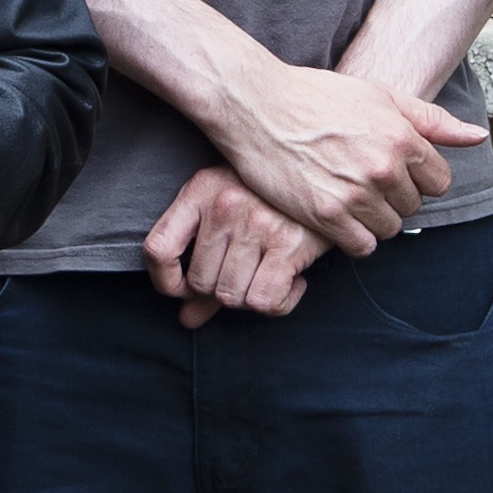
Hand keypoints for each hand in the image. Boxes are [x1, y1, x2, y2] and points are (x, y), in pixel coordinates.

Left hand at [145, 166, 323, 329]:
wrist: (332, 174)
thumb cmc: (277, 196)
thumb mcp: (231, 210)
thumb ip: (206, 263)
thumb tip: (188, 318)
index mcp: (202, 189)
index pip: (159, 248)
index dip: (166, 282)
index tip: (184, 291)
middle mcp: (226, 205)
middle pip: (202, 283)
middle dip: (223, 292)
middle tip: (249, 274)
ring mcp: (256, 223)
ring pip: (231, 296)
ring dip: (251, 297)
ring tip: (271, 275)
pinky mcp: (288, 243)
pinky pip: (263, 301)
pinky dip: (278, 303)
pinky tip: (292, 282)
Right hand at [209, 58, 476, 258]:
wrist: (256, 104)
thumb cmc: (317, 96)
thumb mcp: (380, 96)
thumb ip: (433, 121)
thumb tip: (477, 136)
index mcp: (402, 137)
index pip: (439, 182)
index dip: (417, 177)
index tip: (391, 170)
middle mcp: (383, 167)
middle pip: (413, 207)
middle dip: (393, 197)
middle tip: (361, 178)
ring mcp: (355, 194)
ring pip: (389, 229)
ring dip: (372, 218)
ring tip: (347, 194)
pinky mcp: (325, 215)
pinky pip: (362, 246)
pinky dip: (352, 236)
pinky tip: (335, 213)